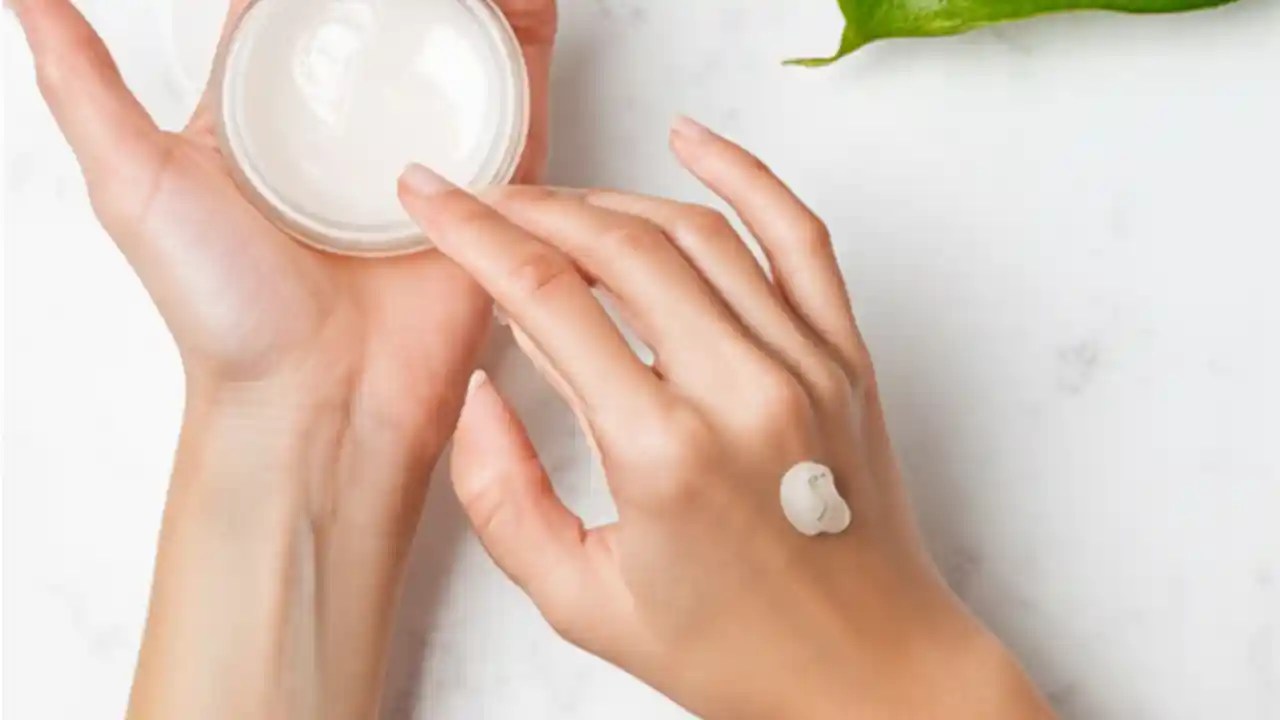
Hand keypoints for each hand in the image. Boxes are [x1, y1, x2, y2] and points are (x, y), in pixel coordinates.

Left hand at [12, 0, 555, 716]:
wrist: (320, 404)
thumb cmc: (229, 315)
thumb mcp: (133, 183)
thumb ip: (81, 85)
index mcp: (270, 122)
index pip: (291, 13)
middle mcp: (349, 134)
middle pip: (386, 22)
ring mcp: (424, 155)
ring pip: (457, 49)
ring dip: (470, 6)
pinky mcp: (490, 187)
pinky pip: (518, 104)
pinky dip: (527, 47)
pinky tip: (524, 6)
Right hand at [397, 118, 1052, 718]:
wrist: (869, 670)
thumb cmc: (734, 650)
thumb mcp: (581, 599)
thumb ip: (502, 496)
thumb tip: (479, 392)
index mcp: (664, 453)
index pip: (546, 300)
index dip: (474, 236)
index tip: (433, 200)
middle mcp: (741, 391)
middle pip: (616, 247)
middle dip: (531, 209)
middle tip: (480, 200)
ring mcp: (804, 363)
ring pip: (694, 231)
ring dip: (611, 199)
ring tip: (554, 202)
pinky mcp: (845, 356)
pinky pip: (797, 237)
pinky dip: (743, 175)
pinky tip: (692, 141)